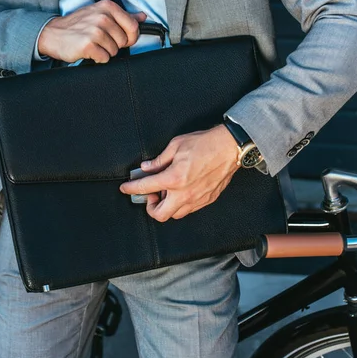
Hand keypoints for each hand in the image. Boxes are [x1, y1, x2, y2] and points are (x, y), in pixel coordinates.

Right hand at [38, 0, 146, 63]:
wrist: (53, 34)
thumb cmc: (77, 25)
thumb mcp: (100, 14)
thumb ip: (123, 16)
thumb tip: (141, 17)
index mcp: (107, 7)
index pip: (133, 26)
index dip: (130, 37)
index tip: (121, 39)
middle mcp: (102, 17)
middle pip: (124, 41)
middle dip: (115, 45)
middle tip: (101, 42)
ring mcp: (95, 31)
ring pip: (115, 51)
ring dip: (105, 52)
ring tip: (94, 46)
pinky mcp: (88, 45)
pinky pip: (104, 58)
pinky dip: (98, 59)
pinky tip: (89, 52)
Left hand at [119, 125, 239, 221]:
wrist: (230, 147)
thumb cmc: (205, 144)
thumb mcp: (176, 146)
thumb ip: (159, 160)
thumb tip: (147, 167)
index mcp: (174, 179)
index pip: (145, 188)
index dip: (131, 189)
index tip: (126, 189)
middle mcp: (184, 194)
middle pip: (160, 214)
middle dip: (151, 207)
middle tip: (151, 194)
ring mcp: (197, 199)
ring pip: (175, 214)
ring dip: (167, 206)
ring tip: (167, 191)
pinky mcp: (207, 200)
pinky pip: (188, 209)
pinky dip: (180, 204)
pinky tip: (180, 191)